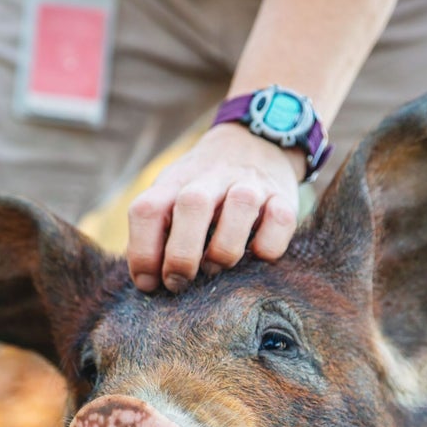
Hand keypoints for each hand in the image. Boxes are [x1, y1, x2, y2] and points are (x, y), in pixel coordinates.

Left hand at [127, 123, 302, 292]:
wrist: (255, 142)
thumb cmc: (204, 188)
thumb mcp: (172, 196)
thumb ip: (156, 233)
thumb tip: (146, 283)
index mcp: (175, 182)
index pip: (147, 209)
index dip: (143, 252)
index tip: (149, 283)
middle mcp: (211, 178)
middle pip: (192, 206)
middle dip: (182, 255)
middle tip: (179, 281)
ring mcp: (249, 184)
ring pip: (240, 207)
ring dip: (224, 250)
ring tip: (216, 266)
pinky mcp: (283, 197)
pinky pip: (280, 222)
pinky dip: (267, 246)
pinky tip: (255, 255)